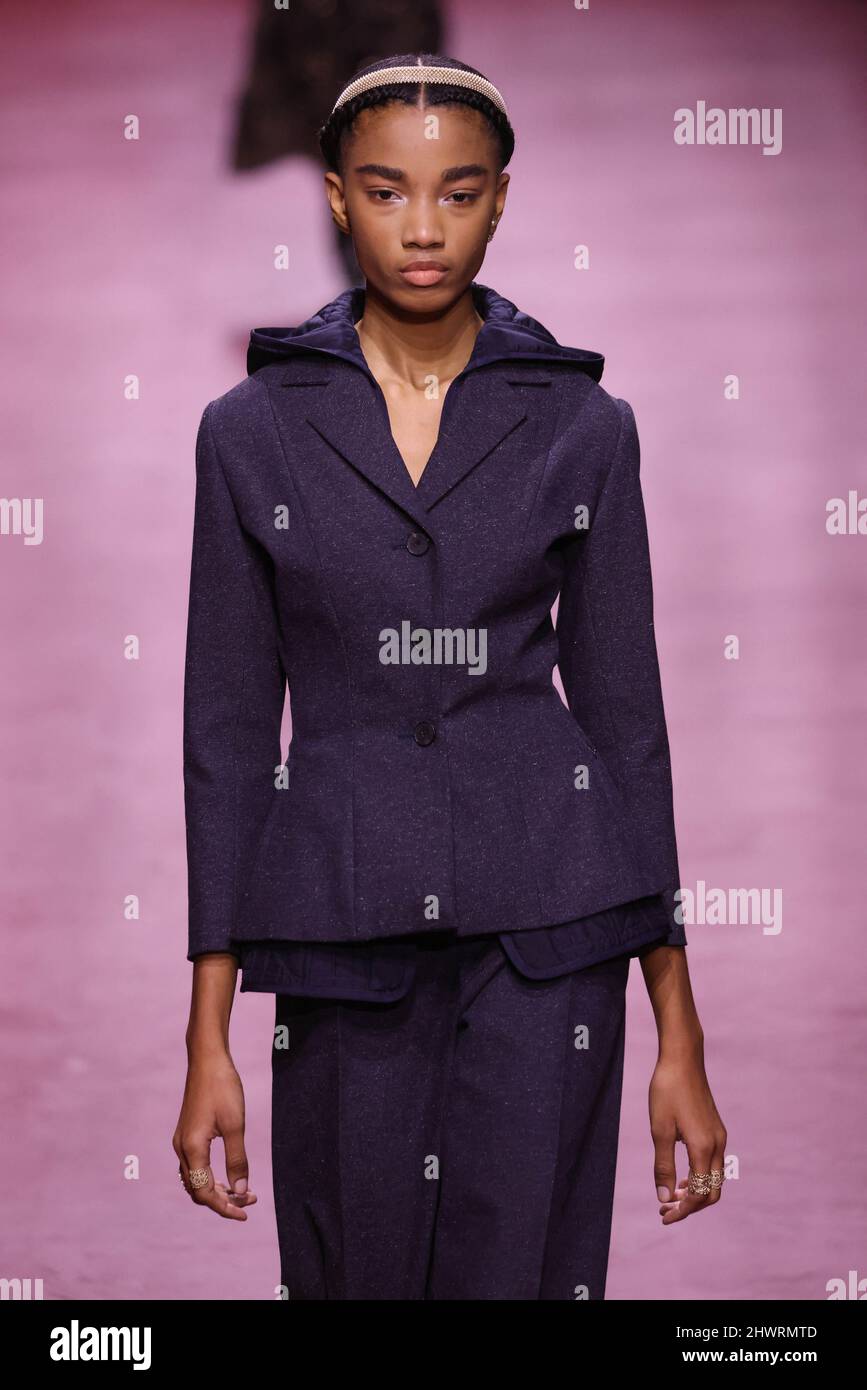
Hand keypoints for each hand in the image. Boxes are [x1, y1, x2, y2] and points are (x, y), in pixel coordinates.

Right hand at [173, 1049, 256, 1220]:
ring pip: (195, 1179)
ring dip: (217, 1190)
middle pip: (197, 1190)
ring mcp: (182, 1141)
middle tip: (251, 1200)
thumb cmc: (222, 1087)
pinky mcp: (187, 1134)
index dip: (225, 1207)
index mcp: (192, 1148)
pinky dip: (211, 1176)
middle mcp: (182, 1148)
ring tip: (244, 1190)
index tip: (246, 1212)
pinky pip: (195, 1166)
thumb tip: (241, 1190)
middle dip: (223, 1200)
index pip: (204, 1192)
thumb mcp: (235, 1124)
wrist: (207, 1059)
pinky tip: (228, 1174)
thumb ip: (237, 1159)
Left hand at [649, 1046, 726, 1223]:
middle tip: (666, 1210)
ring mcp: (719, 1136)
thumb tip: (664, 1198)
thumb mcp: (659, 1130)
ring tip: (670, 1195)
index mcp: (703, 1148)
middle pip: (712, 1191)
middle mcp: (717, 1145)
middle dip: (691, 1206)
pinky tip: (681, 1174)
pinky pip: (712, 1164)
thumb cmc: (667, 1091)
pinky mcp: (715, 1129)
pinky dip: (698, 1176)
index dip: (683, 1210)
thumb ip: (663, 1165)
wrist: (682, 1059)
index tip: (663, 1215)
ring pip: (713, 1178)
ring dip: (695, 1191)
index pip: (699, 1194)